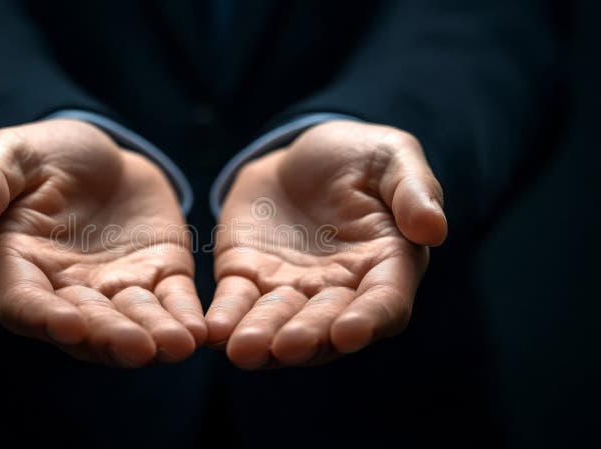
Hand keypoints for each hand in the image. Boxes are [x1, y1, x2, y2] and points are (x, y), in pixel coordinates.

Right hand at [0, 119, 205, 366]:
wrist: (104, 153)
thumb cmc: (49, 154)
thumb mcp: (15, 154)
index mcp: (22, 263)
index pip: (24, 302)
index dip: (43, 317)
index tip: (68, 325)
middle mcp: (68, 288)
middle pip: (86, 324)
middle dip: (111, 336)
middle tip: (138, 348)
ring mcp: (117, 287)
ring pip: (133, 321)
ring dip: (154, 336)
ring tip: (179, 345)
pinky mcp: (159, 275)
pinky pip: (172, 301)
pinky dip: (185, 317)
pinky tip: (202, 332)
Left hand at [206, 121, 446, 368]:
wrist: (300, 154)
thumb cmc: (358, 156)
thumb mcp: (392, 157)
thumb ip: (414, 190)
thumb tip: (434, 229)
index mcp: (385, 265)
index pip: (384, 302)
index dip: (369, 319)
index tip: (349, 332)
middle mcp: (339, 289)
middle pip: (326, 322)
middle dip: (307, 335)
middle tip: (287, 345)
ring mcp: (290, 288)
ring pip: (278, 322)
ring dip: (262, 338)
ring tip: (244, 350)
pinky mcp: (248, 277)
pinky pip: (235, 302)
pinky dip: (225, 318)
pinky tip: (211, 332)